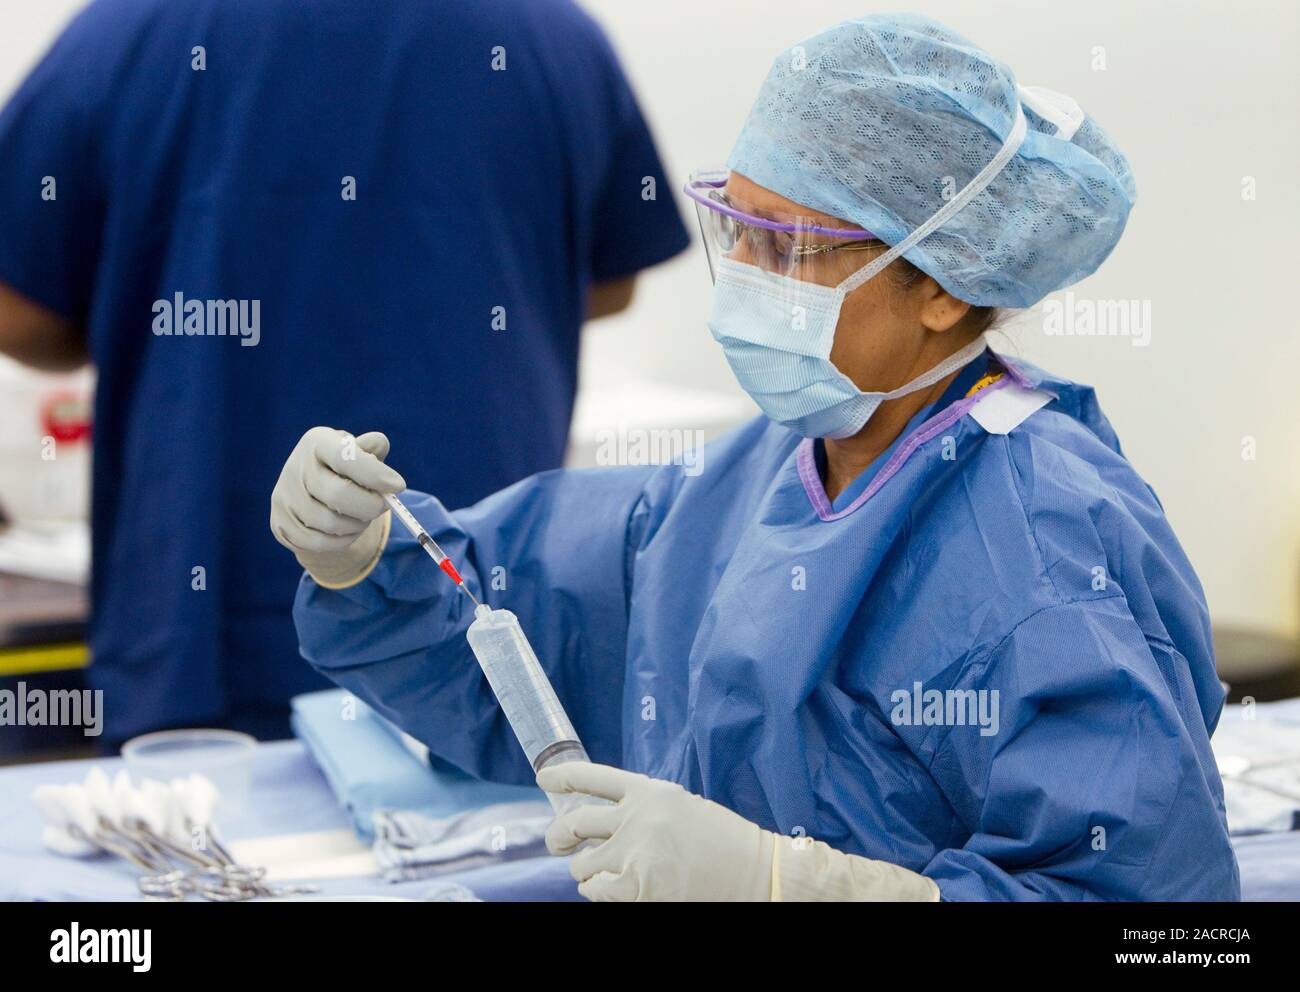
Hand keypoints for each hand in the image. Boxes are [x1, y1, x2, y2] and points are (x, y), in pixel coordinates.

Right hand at [270, 427, 405, 584]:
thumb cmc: (346, 468)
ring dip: (358, 525)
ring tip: (364, 516)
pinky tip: (349, 530)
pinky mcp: (280, 523)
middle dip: (370, 506)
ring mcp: (284, 497)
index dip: (374, 474)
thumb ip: (372, 448)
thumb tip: (377, 445)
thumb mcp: (360, 452)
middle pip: (339, 495)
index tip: (398, 486)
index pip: (344, 457)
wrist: (311, 491)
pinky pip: (319, 542)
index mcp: (317, 442)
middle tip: (383, 505)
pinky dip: (343, 540)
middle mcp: (295, 467)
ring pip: (331, 523)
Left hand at [537, 762, 773, 901]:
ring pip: (582, 863)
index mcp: (650, 791)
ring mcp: (635, 851)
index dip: (562, 776)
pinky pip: (595, 890)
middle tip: (558, 843)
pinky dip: (597, 892)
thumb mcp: (682, 807)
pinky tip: (609, 890)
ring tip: (603, 875)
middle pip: (576, 822)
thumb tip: (603, 825)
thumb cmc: (724, 842)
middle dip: (559, 835)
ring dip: (585, 872)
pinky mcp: (637, 885)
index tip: (544, 779)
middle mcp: (637, 816)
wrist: (756, 872)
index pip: (593, 776)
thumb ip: (644, 809)